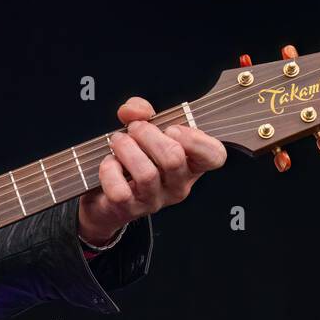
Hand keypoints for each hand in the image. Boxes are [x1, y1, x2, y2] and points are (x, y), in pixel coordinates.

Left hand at [77, 96, 226, 245]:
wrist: (104, 194)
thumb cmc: (132, 158)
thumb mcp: (141, 129)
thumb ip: (140, 110)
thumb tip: (135, 110)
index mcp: (190, 164)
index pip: (214, 156)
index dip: (195, 139)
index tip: (172, 128)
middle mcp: (177, 185)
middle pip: (174, 158)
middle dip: (148, 134)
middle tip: (134, 129)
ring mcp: (155, 200)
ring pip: (146, 174)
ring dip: (126, 149)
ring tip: (117, 141)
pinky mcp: (130, 209)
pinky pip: (120, 190)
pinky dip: (109, 171)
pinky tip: (110, 164)